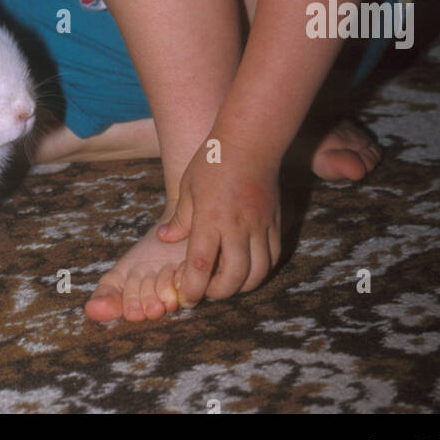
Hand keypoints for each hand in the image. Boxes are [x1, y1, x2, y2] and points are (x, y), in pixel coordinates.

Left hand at [156, 136, 281, 307]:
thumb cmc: (213, 160)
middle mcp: (236, 227)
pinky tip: (249, 268)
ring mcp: (259, 226)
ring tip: (228, 283)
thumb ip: (180, 218)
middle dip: (219, 293)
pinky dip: (261, 269)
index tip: (187, 297)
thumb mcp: (188, 186)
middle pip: (233, 278)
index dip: (193, 289)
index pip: (200, 266)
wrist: (250, 141)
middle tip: (207, 290)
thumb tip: (165, 239)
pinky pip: (272, 256)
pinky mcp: (274, 222)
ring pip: (257, 272)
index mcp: (210, 219)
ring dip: (242, 286)